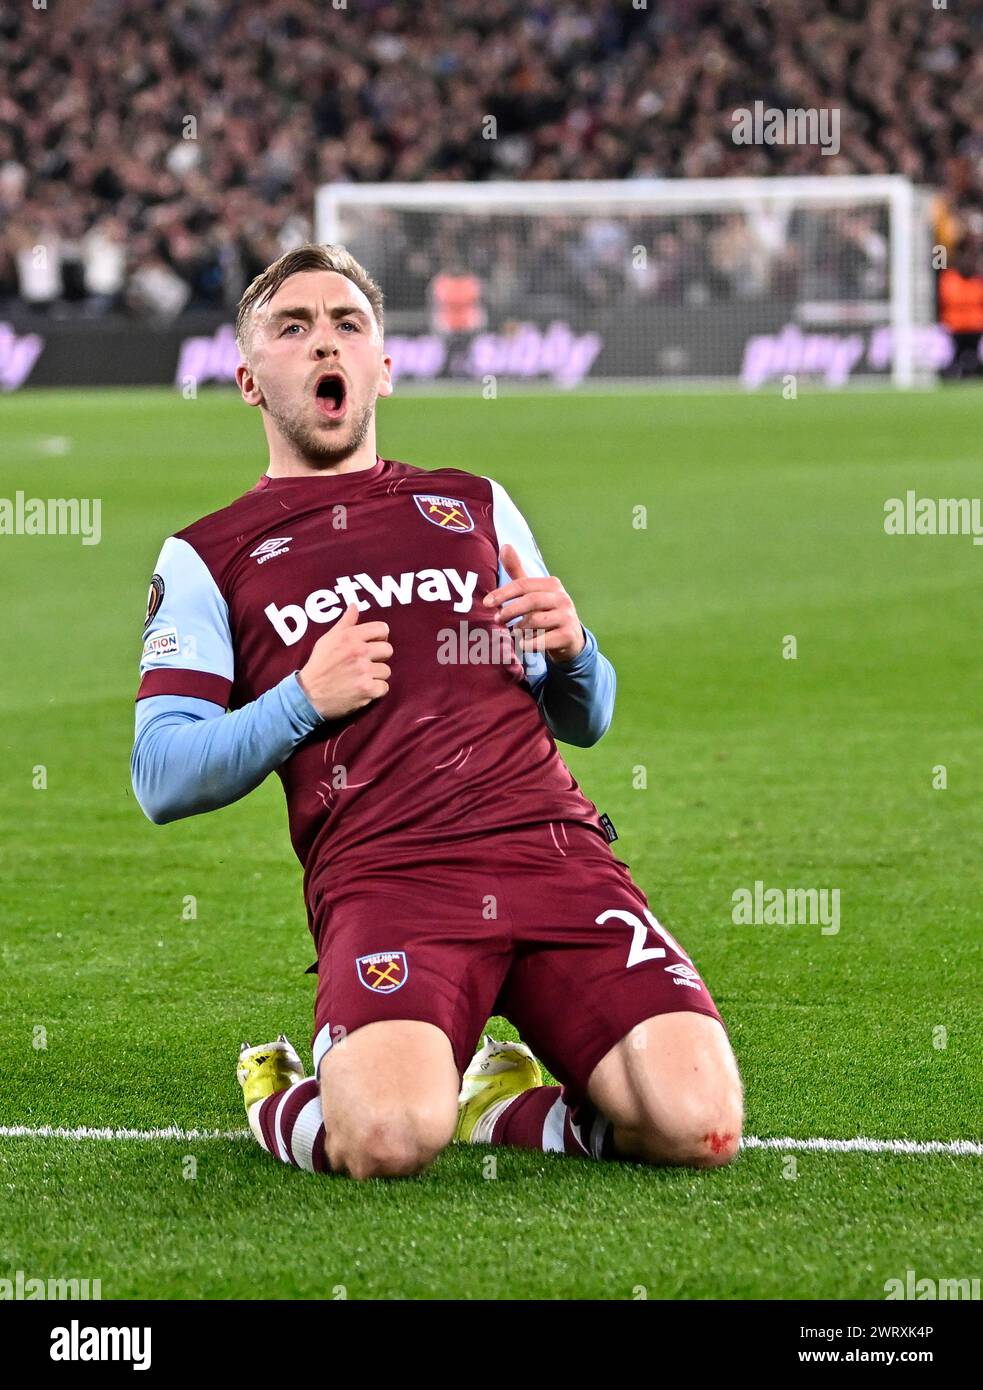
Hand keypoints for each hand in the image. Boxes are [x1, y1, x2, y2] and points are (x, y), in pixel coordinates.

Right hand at [297, 605, 392, 717]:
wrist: (309, 694)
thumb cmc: (319, 665)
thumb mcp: (328, 639)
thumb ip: (345, 623)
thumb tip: (354, 606)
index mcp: (350, 637)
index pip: (382, 629)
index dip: (380, 637)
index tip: (374, 644)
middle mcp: (359, 652)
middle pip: (388, 650)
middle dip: (380, 657)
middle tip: (367, 663)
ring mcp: (364, 671)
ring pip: (386, 670)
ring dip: (376, 675)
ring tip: (362, 678)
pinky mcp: (367, 689)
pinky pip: (384, 687)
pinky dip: (375, 690)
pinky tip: (363, 689)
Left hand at [483, 544, 585, 663]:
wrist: (570, 638)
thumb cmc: (545, 612)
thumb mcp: (533, 591)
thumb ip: (517, 572)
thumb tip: (505, 545)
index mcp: (552, 584)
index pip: (523, 584)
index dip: (503, 593)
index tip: (486, 603)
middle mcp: (562, 598)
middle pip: (531, 601)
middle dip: (510, 610)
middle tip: (496, 619)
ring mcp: (567, 617)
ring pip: (536, 621)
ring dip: (519, 628)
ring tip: (512, 632)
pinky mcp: (568, 635)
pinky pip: (543, 640)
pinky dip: (529, 643)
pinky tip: (522, 645)